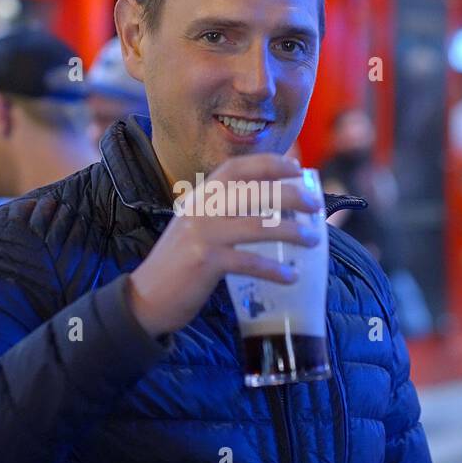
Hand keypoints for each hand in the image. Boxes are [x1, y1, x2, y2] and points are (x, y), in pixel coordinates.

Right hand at [128, 153, 322, 337]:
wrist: (145, 298)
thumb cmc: (178, 265)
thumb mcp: (196, 229)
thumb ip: (223, 216)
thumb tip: (272, 211)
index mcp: (199, 197)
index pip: (236, 168)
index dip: (269, 164)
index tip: (297, 168)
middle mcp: (200, 209)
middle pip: (254, 192)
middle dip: (291, 195)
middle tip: (316, 205)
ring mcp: (202, 234)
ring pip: (258, 225)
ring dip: (291, 232)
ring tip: (313, 240)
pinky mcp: (205, 262)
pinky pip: (250, 262)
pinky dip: (275, 270)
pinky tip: (291, 276)